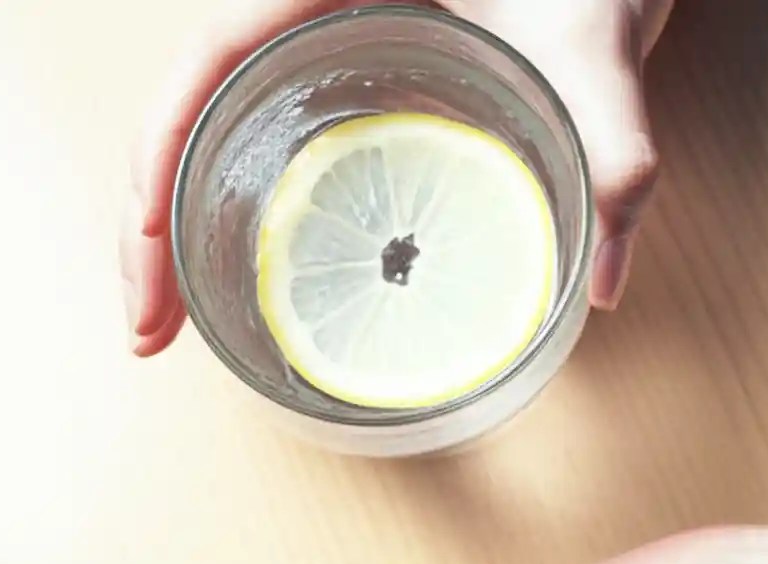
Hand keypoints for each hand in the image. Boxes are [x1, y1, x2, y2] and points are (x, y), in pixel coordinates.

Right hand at [123, 0, 672, 355]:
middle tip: (147, 329)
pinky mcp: (345, 98)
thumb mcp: (595, 56)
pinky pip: (266, 147)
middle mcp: (312, 17)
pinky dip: (233, 213)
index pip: (217, 47)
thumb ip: (619, 155)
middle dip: (151, 215)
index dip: (166, 135)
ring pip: (216, 131)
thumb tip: (605, 283)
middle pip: (194, 106)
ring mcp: (322, 60)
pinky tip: (229, 276)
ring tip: (163, 325)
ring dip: (176, 226)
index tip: (149, 231)